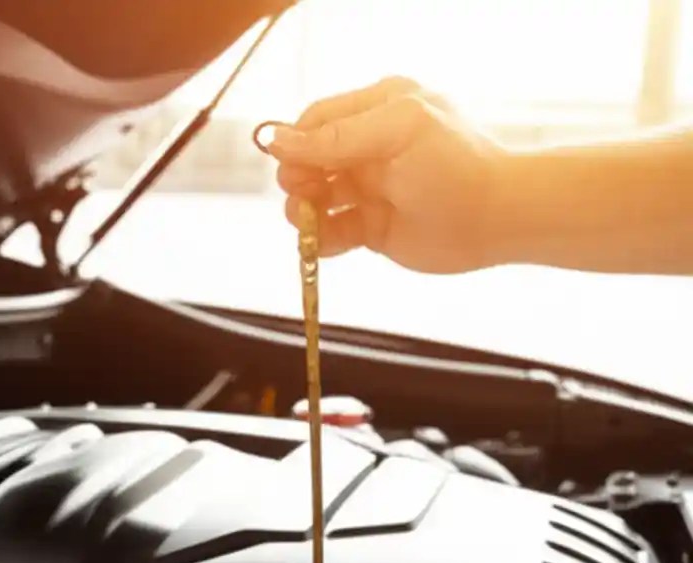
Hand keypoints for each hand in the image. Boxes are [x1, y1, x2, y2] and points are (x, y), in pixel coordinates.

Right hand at [268, 77, 508, 272]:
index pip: (317, 120)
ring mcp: (369, 187)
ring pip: (314, 197)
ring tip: (307, 220)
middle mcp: (369, 146)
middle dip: (297, 178)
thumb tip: (275, 138)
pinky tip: (320, 243)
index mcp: (377, 109)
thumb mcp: (395, 134)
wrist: (498, 219)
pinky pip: (331, 231)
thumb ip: (335, 138)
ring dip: (303, 210)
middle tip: (301, 195)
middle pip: (309, 159)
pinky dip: (320, 238)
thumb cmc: (454, 165)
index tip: (285, 165)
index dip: (295, 142)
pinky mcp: (371, 226)